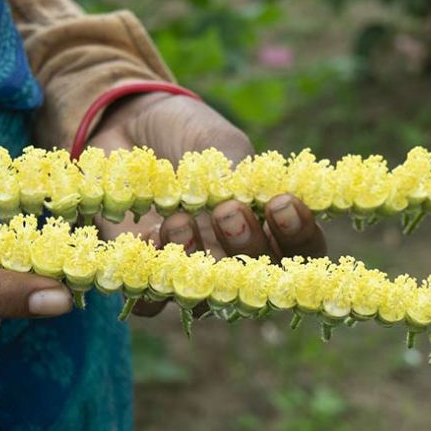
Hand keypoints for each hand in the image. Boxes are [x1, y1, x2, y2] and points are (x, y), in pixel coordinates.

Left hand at [87, 92, 327, 315]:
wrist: (129, 126)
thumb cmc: (188, 135)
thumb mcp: (219, 142)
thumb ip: (237, 172)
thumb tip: (246, 200)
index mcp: (266, 226)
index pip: (301, 251)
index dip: (299, 236)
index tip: (283, 203)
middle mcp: (233, 259)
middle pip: (256, 283)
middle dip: (245, 246)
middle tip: (228, 210)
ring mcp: (190, 274)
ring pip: (205, 299)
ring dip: (195, 261)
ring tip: (179, 219)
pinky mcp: (145, 277)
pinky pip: (151, 303)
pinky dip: (150, 277)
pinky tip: (146, 236)